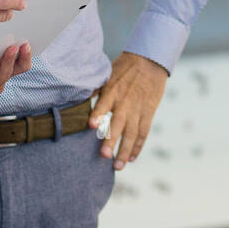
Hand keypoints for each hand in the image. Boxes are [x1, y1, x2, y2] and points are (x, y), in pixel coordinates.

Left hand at [88, 51, 167, 169]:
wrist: (150, 61)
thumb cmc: (124, 68)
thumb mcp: (107, 75)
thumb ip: (95, 90)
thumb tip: (77, 99)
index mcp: (113, 91)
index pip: (104, 104)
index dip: (98, 114)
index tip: (91, 125)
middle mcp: (125, 102)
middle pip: (118, 124)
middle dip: (111, 140)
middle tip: (104, 156)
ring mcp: (138, 109)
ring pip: (132, 133)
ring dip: (125, 151)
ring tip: (118, 166)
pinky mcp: (148, 113)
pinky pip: (143, 132)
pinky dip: (138, 146)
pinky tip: (132, 159)